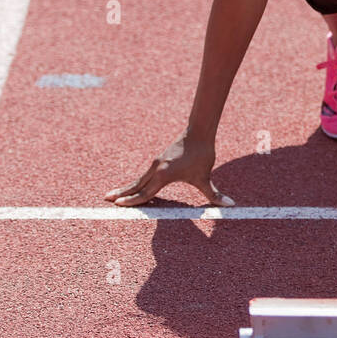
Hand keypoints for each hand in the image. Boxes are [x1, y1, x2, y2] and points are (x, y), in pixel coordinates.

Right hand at [104, 131, 233, 206]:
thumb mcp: (205, 177)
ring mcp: (156, 164)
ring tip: (112, 195)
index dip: (133, 200)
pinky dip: (136, 182)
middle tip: (106, 199)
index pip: (146, 192)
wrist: (199, 132)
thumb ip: (214, 194)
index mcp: (164, 175)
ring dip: (126, 188)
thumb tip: (230, 204)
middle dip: (122, 193)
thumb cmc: (202, 155)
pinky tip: (131, 187)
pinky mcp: (158, 161)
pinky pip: (144, 175)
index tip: (119, 205)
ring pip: (138, 179)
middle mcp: (156, 169)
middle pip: (136, 185)